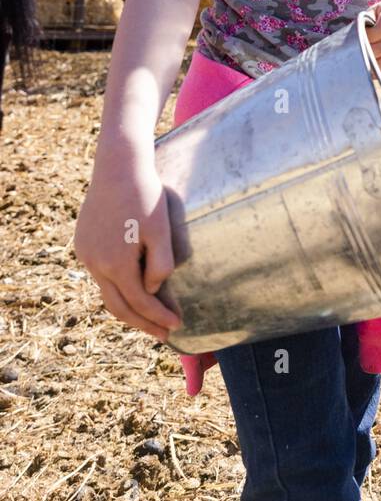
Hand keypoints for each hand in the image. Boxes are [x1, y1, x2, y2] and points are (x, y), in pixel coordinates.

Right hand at [74, 148, 182, 343]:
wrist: (118, 166)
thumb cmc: (146, 196)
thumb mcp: (161, 231)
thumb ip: (159, 266)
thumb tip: (152, 291)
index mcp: (116, 264)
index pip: (140, 303)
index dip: (159, 317)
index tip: (177, 325)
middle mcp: (95, 263)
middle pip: (119, 306)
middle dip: (142, 323)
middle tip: (164, 334)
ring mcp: (85, 253)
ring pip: (106, 291)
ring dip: (128, 306)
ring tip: (148, 316)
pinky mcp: (82, 242)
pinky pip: (100, 273)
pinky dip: (116, 286)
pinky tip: (131, 287)